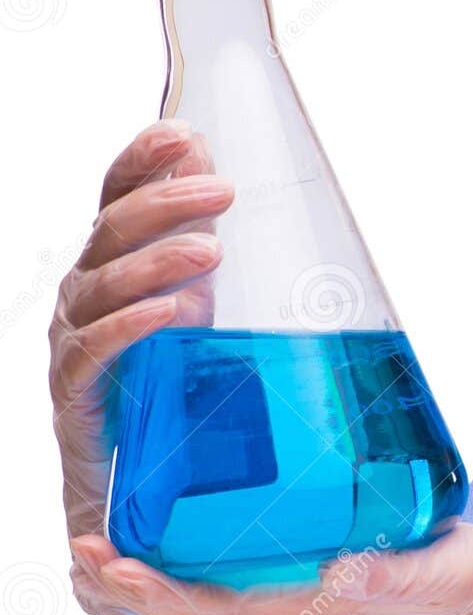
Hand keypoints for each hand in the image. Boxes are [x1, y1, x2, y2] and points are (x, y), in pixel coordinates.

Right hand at [50, 120, 229, 568]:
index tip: (182, 134)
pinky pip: (98, 349)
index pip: (116, 195)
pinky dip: (136, 327)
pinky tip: (175, 313)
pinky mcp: (77, 389)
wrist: (125, 480)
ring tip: (210, 251)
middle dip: (166, 204)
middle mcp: (86, 293)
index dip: (142, 161)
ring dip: (158, 261)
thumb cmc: (169, 389)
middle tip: (222, 192)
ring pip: (104, 283)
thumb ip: (216, 262)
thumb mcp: (204, 317)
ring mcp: (74, 339)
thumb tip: (257, 204)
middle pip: (111, 229)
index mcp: (114, 264)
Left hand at [67, 522, 472, 614]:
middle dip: (132, 580)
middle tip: (78, 548)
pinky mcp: (313, 554)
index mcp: (316, 600)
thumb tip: (343, 573)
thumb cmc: (466, 586)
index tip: (112, 566)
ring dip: (150, 560)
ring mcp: (299, 576)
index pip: (222, 601)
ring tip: (98, 532)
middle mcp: (294, 591)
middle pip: (195, 593)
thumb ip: (393, 576)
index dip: (160, 589)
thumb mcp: (441, 575)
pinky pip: (238, 551)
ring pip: (208, 575)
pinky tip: (170, 505)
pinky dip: (192, 535)